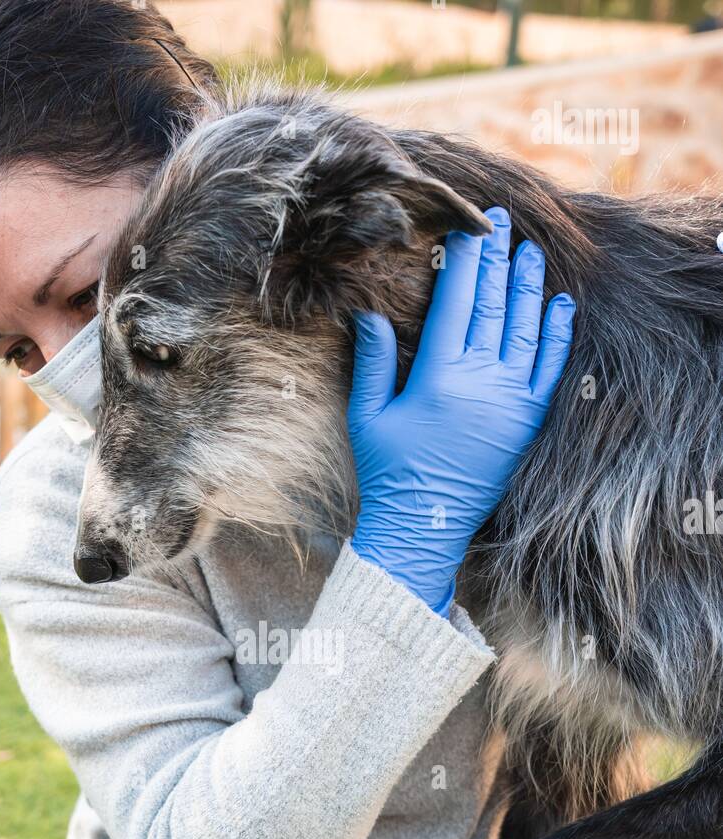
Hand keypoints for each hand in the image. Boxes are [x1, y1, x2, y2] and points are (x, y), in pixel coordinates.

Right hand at [348, 207, 574, 615]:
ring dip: (529, 286)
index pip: (457, 301)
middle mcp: (480, 382)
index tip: (472, 227)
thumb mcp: (368, 415)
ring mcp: (509, 401)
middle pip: (493, 305)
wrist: (423, 525)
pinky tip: (561, 306)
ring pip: (525, 329)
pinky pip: (550, 369)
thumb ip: (372, 362)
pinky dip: (558, 335)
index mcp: (438, 375)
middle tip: (504, 221)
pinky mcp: (527, 422)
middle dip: (498, 258)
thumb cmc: (389, 472)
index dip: (466, 259)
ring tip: (530, 251)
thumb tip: (368, 315)